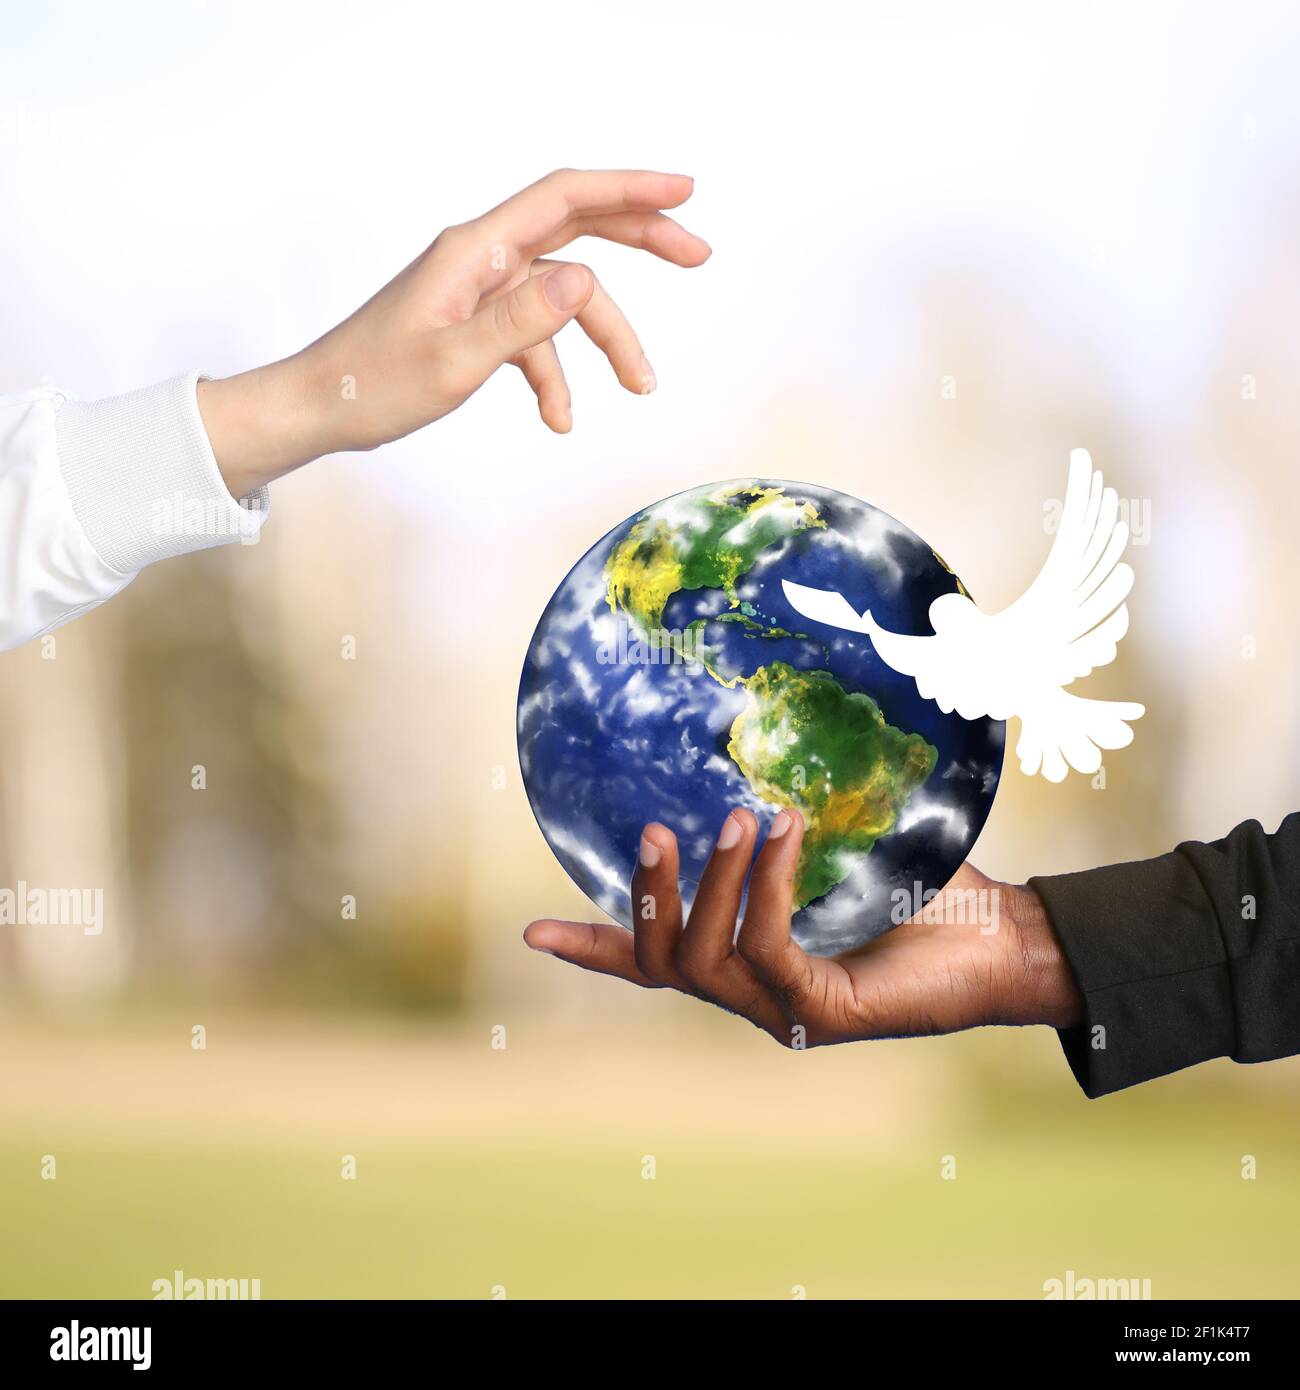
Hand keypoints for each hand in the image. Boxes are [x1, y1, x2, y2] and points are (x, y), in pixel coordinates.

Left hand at [198, 168, 709, 495]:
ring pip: (564, 298)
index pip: (564, 198)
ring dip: (605, 339)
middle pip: (577, 230)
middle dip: (640, 240)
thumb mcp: (453, 361)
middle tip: (697, 253)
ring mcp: (480, 289)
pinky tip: (559, 417)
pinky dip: (554, 374)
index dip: (628, 188)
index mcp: (476, 251)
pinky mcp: (475, 322)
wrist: (320, 408)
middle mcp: (483, 258)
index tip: (682, 192)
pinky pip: (534, 338)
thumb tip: (586, 280)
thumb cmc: (371, 384)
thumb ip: (520, 322)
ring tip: (639, 385)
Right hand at [524, 808, 1083, 1045]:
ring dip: (713, 881)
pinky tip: (787, 832)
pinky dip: (769, 885)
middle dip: (645, 896)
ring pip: (703, 959)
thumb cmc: (927, 888)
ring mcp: (783, 1011)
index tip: (527, 930)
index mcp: (747, 957)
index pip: (652, 958)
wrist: (1006, 939)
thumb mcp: (842, 841)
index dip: (591, 944)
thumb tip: (758, 737)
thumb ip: (794, 814)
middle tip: (653, 831)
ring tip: (739, 816)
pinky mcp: (821, 1016)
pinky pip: (768, 950)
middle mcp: (753, 993)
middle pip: (661, 962)